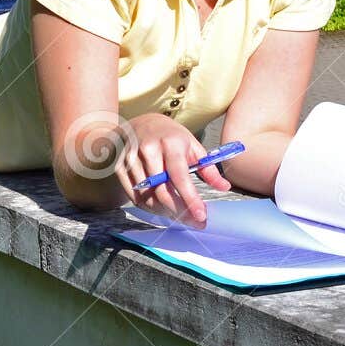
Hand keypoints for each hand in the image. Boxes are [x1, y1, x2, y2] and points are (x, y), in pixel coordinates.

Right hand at [119, 112, 231, 227]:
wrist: (140, 123)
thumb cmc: (170, 136)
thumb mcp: (192, 146)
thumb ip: (208, 168)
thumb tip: (224, 187)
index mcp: (170, 143)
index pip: (179, 176)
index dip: (190, 198)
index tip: (201, 215)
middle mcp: (149, 150)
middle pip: (162, 191)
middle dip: (180, 212)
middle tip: (194, 222)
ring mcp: (131, 159)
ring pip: (148, 197)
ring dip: (165, 211)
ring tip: (180, 215)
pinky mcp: (120, 167)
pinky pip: (135, 197)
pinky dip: (149, 207)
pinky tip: (162, 208)